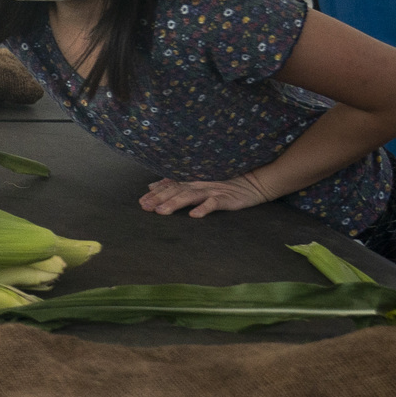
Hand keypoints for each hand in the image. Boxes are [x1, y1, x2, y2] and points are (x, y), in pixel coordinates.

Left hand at [139, 173, 273, 217]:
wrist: (254, 182)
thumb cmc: (224, 183)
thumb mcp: (198, 182)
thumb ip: (175, 183)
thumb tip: (152, 185)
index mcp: (192, 181)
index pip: (170, 185)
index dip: (156, 193)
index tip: (141, 202)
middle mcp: (200, 184)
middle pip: (176, 190)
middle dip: (160, 198)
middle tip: (145, 207)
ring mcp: (213, 190)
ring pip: (191, 196)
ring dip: (175, 203)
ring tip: (162, 211)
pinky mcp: (226, 197)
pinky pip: (214, 203)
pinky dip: (204, 208)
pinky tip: (194, 215)